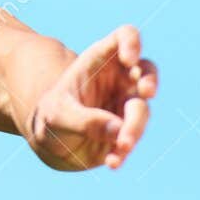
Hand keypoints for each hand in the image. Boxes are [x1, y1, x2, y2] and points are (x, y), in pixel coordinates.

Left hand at [27, 24, 157, 172]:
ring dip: (135, 127)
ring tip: (122, 145)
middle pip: (145, 74)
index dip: (132, 43)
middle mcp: (120, 80)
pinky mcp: (128, 129)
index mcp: (101, 61)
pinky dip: (125, 150)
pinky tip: (112, 162)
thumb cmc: (50, 116)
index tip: (129, 59)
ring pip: (143, 109)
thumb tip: (118, 132)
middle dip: (148, 84)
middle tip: (146, 94)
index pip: (125, 37)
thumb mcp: (57, 115)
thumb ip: (84, 121)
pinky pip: (134, 138)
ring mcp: (127, 104)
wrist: (51, 141)